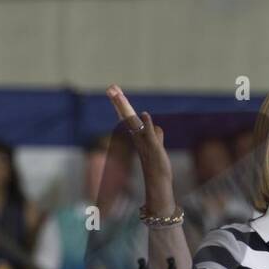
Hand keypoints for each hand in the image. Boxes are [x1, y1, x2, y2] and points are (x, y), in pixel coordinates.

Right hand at [106, 84, 173, 213]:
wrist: (158, 181)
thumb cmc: (157, 164)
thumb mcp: (157, 145)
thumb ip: (155, 134)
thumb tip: (154, 125)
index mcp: (137, 135)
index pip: (127, 116)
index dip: (121, 103)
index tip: (113, 90)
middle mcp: (138, 138)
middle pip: (127, 116)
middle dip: (119, 102)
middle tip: (110, 87)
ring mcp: (144, 143)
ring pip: (134, 122)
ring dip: (126, 109)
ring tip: (117, 94)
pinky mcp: (153, 148)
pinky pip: (149, 134)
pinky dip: (147, 125)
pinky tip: (144, 114)